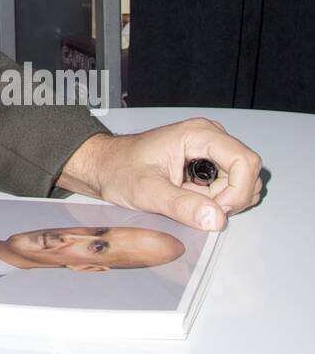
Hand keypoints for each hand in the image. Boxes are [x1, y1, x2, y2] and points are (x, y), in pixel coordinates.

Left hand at [61, 117, 262, 230]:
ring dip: (222, 201)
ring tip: (188, 199)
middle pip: (247, 174)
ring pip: (242, 183)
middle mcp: (210, 137)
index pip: (246, 161)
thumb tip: (216, 219)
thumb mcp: (147, 191)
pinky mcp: (210, 164)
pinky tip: (190, 197)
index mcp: (199, 134)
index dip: (237, 192)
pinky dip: (216, 200)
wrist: (106, 167)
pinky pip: (231, 187)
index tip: (213, 209)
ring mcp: (212, 150)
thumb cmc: (120, 170)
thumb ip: (181, 205)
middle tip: (195, 206)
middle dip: (228, 199)